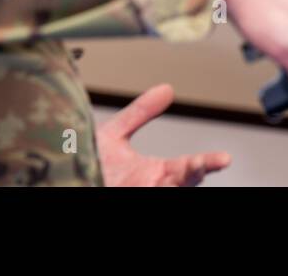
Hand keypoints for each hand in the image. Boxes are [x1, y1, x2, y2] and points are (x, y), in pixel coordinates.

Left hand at [97, 84, 230, 186]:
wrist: (62, 180)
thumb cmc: (88, 165)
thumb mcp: (115, 136)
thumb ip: (139, 114)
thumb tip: (167, 88)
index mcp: (156, 174)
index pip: (188, 168)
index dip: (206, 163)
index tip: (225, 158)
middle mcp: (152, 188)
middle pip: (183, 183)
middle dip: (193, 174)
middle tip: (198, 165)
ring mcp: (140, 195)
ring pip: (166, 191)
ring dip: (170, 185)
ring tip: (173, 175)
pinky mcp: (124, 198)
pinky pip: (142, 196)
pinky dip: (146, 190)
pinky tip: (145, 182)